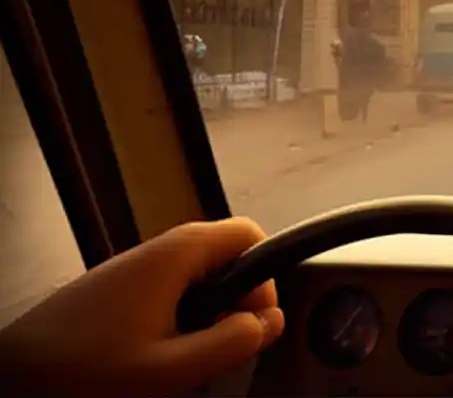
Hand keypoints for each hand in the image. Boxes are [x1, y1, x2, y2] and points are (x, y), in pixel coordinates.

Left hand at [0, 217, 284, 397]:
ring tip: (191, 355)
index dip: (266, 277)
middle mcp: (159, 250)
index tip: (252, 321)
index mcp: (177, 255)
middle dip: (238, 299)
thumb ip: (232, 343)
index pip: (250, 234)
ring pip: (201, 276)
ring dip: (210, 312)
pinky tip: (164, 354)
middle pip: (228, 256)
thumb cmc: (84, 372)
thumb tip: (268, 322)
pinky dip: (183, 317)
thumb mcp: (172, 369)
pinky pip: (173, 290)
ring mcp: (137, 268)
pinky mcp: (120, 288)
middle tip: (223, 344)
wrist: (15, 376)